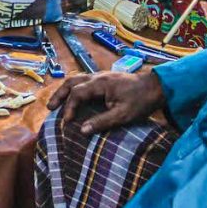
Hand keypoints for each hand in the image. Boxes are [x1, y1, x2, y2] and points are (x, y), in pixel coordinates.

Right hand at [47, 70, 165, 134]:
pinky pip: (83, 81)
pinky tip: (73, 98)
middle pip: (71, 82)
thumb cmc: (141, 101)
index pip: (77, 93)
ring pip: (76, 79)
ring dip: (65, 90)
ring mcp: (101, 77)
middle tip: (50, 108)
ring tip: (56, 103)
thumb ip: (102, 122)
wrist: (156, 87)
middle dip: (59, 95)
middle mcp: (98, 77)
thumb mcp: (123, 115)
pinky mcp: (105, 80)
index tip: (67, 122)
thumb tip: (82, 131)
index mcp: (101, 83)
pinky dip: (73, 89)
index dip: (69, 107)